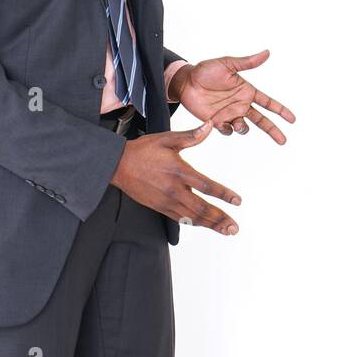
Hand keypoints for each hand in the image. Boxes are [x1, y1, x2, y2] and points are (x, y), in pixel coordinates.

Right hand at [110, 121, 243, 234]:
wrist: (118, 165)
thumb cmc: (143, 150)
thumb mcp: (167, 139)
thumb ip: (191, 136)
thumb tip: (209, 126)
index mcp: (178, 171)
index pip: (206, 186)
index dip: (223, 194)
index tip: (237, 201)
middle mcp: (173, 189)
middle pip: (201, 208)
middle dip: (220, 218)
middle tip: (235, 228)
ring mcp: (166, 201)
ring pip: (192, 217)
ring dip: (211, 225)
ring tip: (226, 231)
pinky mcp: (160, 207)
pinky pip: (181, 218)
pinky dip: (195, 223)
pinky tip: (206, 225)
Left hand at [170, 50, 295, 142]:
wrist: (186, 81)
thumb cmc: (206, 70)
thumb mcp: (227, 64)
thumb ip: (247, 62)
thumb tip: (267, 53)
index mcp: (247, 91)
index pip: (268, 103)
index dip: (281, 110)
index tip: (292, 119)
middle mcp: (241, 104)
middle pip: (262, 120)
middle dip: (273, 130)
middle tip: (283, 141)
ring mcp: (229, 114)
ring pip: (244, 128)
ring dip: (243, 128)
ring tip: (238, 124)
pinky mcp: (216, 121)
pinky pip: (226, 131)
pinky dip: (225, 129)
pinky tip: (218, 122)